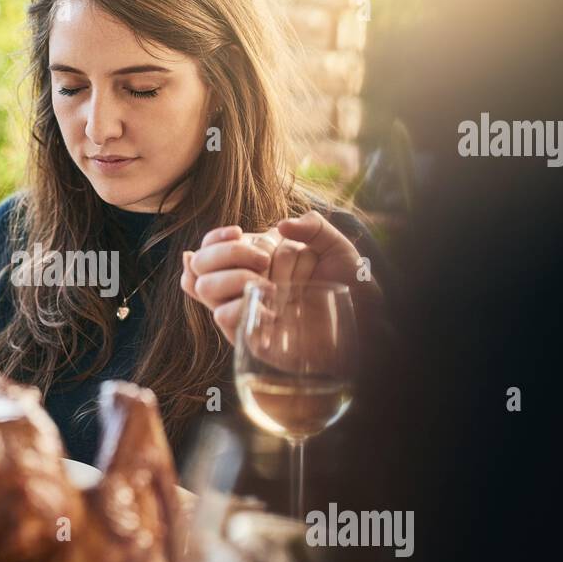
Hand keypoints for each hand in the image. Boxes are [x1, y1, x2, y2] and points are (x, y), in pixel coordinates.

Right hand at [180, 212, 381, 344]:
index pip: (209, 246)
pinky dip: (242, 307)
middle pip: (198, 264)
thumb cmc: (348, 288)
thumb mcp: (336, 248)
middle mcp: (241, 285)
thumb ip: (313, 227)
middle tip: (263, 260)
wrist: (364, 325)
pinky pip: (222, 316)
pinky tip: (272, 311)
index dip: (215, 238)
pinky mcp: (247, 336)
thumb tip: (282, 225)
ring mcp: (243, 310)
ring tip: (271, 286)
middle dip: (226, 253)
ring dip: (233, 278)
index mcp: (253, 261)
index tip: (239, 232)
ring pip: (204, 287)